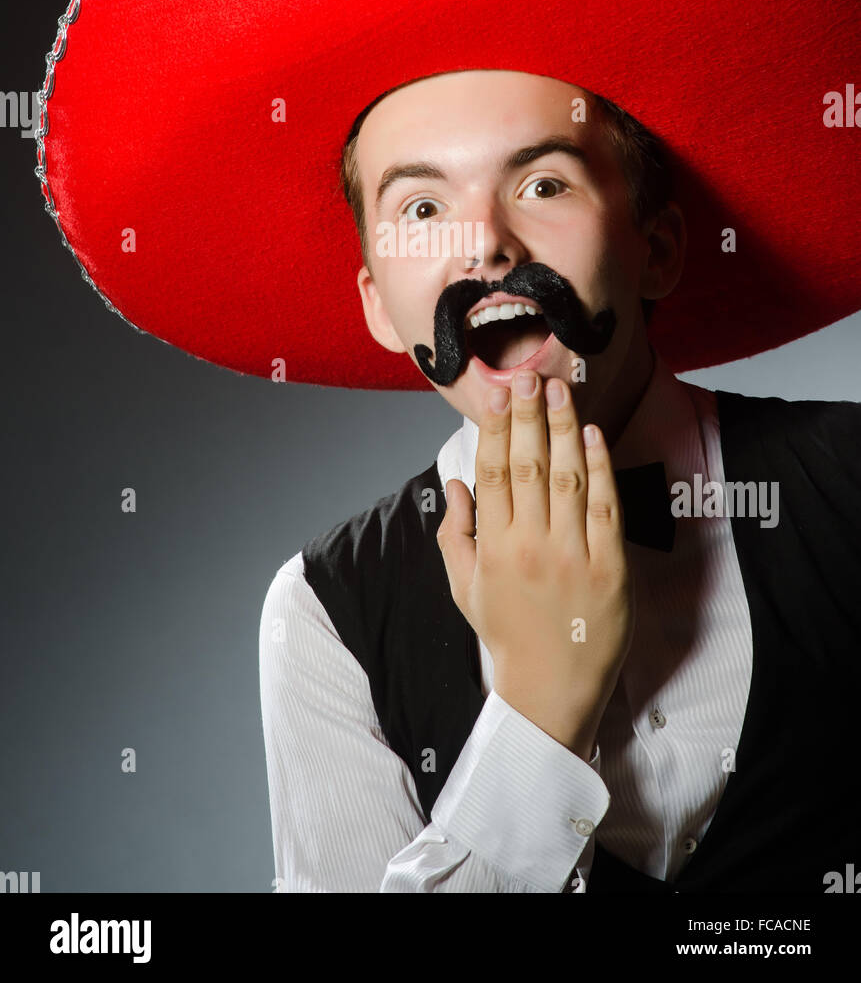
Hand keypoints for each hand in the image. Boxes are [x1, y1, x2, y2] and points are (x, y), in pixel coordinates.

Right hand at [437, 370, 633, 759]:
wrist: (551, 689)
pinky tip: (594, 436)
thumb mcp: (466, 588)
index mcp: (493, 548)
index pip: (491, 474)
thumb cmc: (507, 635)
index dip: (494, 429)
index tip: (498, 394)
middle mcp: (530, 546)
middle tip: (528, 377)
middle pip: (528, 466)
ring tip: (562, 391)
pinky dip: (600, 467)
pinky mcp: (610, 567)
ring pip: (567, 478)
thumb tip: (455, 484)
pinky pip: (605, 507)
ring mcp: (572, 555)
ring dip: (564, 429)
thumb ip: (456, 534)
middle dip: (528, 416)